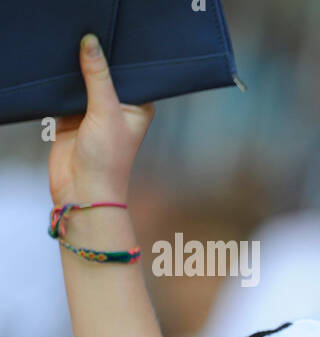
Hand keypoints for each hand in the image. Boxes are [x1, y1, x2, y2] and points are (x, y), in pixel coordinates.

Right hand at [48, 34, 153, 205]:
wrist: (82, 189)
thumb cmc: (108, 160)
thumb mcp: (106, 111)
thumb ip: (98, 76)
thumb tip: (92, 44)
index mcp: (138, 106)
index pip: (130, 73)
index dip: (119, 57)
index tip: (106, 37)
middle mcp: (117, 108)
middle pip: (104, 76)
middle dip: (94, 63)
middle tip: (83, 40)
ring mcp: (93, 112)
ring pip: (82, 83)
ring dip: (75, 73)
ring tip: (68, 52)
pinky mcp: (71, 118)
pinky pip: (64, 94)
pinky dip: (60, 85)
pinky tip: (55, 71)